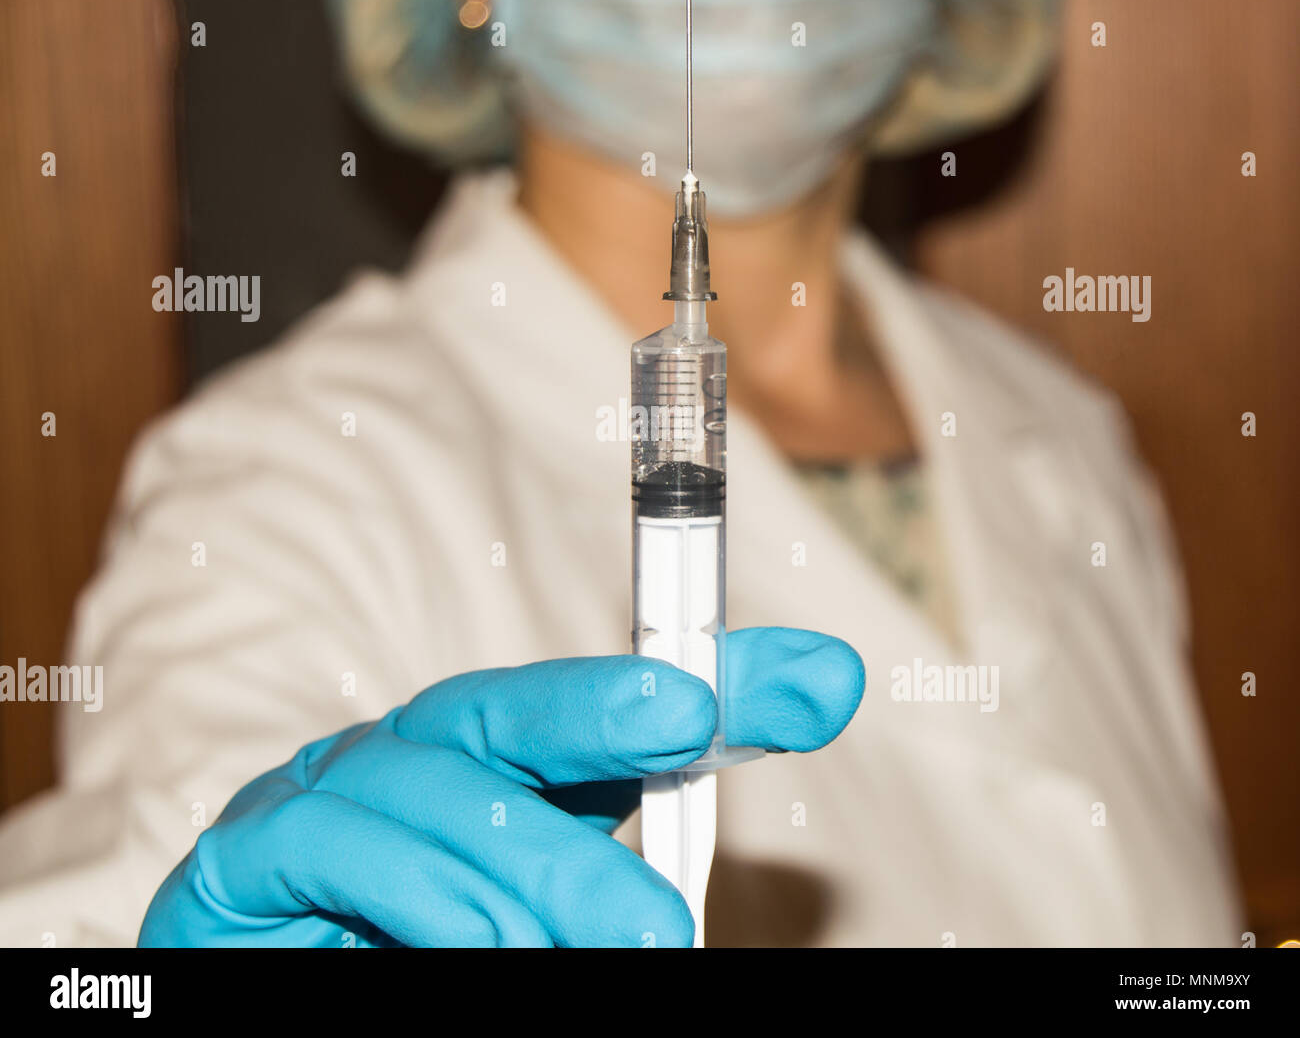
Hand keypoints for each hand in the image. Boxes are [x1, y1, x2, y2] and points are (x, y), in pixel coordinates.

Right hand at [138, 626, 863, 947]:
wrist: (274, 978)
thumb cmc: (418, 948)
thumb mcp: (551, 905)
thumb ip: (641, 854)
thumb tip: (759, 801)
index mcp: (492, 765)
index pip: (604, 707)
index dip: (712, 683)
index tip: (816, 680)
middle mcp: (408, 760)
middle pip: (502, 709)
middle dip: (602, 716)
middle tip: (693, 739)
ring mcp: (320, 796)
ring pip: (428, 786)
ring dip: (534, 864)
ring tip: (630, 942)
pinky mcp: (242, 858)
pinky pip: (325, 845)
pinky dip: (419, 892)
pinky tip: (482, 946)